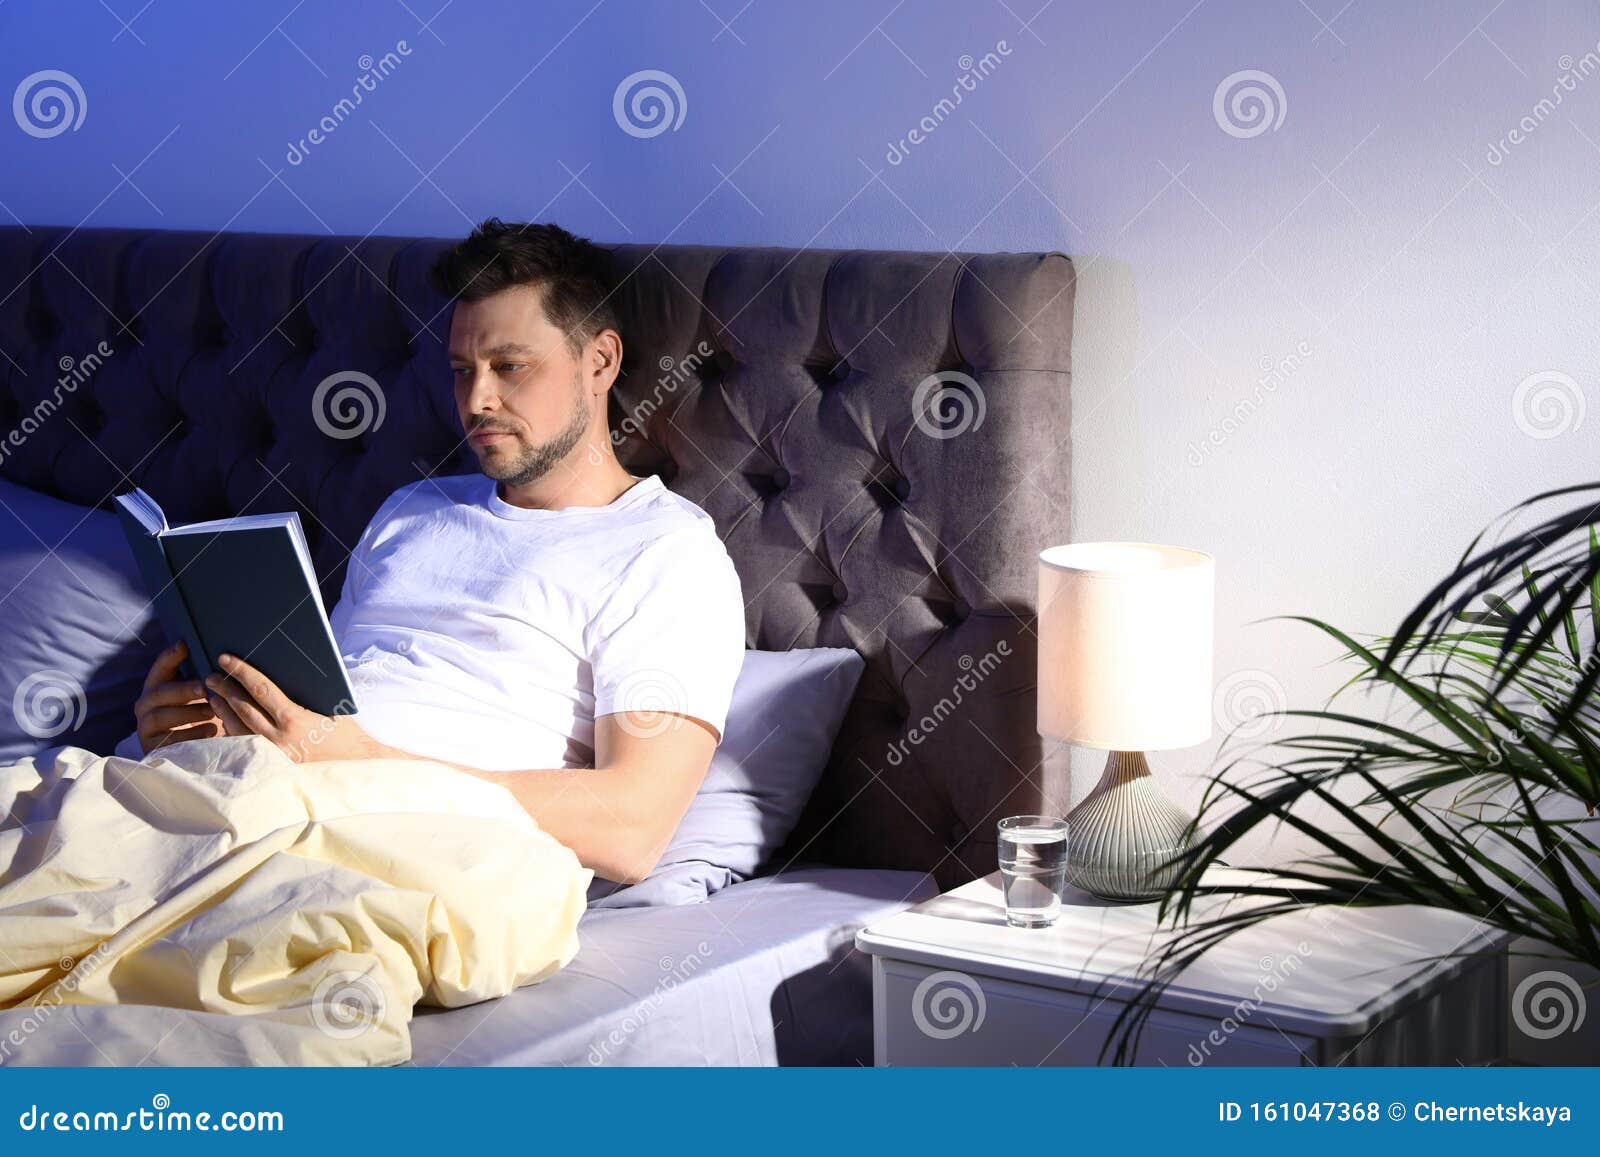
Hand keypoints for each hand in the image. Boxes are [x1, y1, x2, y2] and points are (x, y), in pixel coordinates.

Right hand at [134, 640, 222, 754]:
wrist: (190, 752)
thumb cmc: (198, 716)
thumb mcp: (198, 696)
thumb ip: (202, 678)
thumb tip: (224, 658)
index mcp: (157, 687)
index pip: (160, 668)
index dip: (170, 656)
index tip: (184, 644)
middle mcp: (145, 705)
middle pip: (160, 693)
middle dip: (182, 689)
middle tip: (204, 688)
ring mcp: (145, 727)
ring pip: (161, 716)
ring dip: (189, 712)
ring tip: (212, 711)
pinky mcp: (151, 747)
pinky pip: (169, 740)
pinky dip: (192, 734)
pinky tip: (212, 730)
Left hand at [204, 653, 388, 762]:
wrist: (356, 770)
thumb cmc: (347, 736)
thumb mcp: (329, 709)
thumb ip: (302, 695)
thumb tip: (276, 676)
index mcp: (295, 720)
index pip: (260, 689)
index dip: (240, 672)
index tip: (225, 659)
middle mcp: (279, 739)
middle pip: (243, 708)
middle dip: (224, 689)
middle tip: (211, 676)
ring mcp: (272, 756)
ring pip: (238, 729)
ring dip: (223, 710)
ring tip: (214, 695)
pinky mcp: (271, 768)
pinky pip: (245, 746)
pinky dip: (232, 730)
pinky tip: (226, 720)